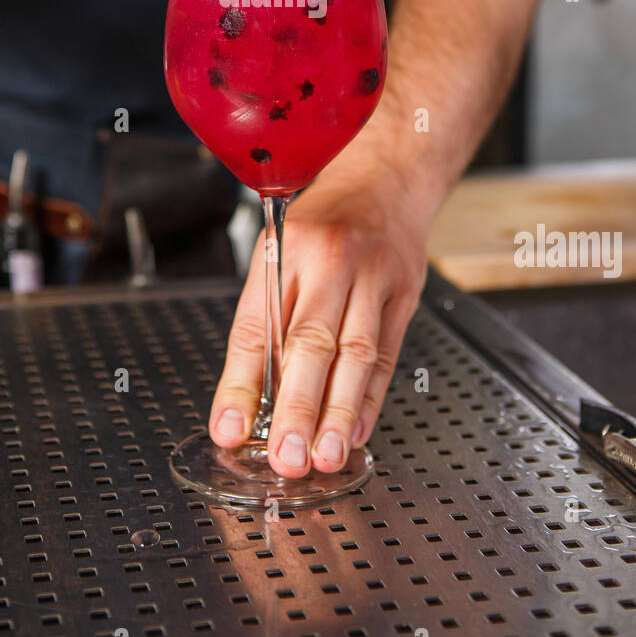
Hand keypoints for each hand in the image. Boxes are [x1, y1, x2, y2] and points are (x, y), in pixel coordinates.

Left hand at [209, 168, 425, 476]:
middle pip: (311, 342)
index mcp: (286, 250)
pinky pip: (387, 355)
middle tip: (285, 457)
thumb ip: (264, 320)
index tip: (229, 429)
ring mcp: (374, 276)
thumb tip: (244, 400)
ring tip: (322, 457)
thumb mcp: (280, 251)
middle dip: (296, 407)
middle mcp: (330, 261)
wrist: (387, 179)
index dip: (241, 384)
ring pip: (355, 354)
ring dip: (338, 413)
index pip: (257, 326)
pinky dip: (370, 399)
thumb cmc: (325, 221)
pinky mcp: (405, 294)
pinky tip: (355, 432)